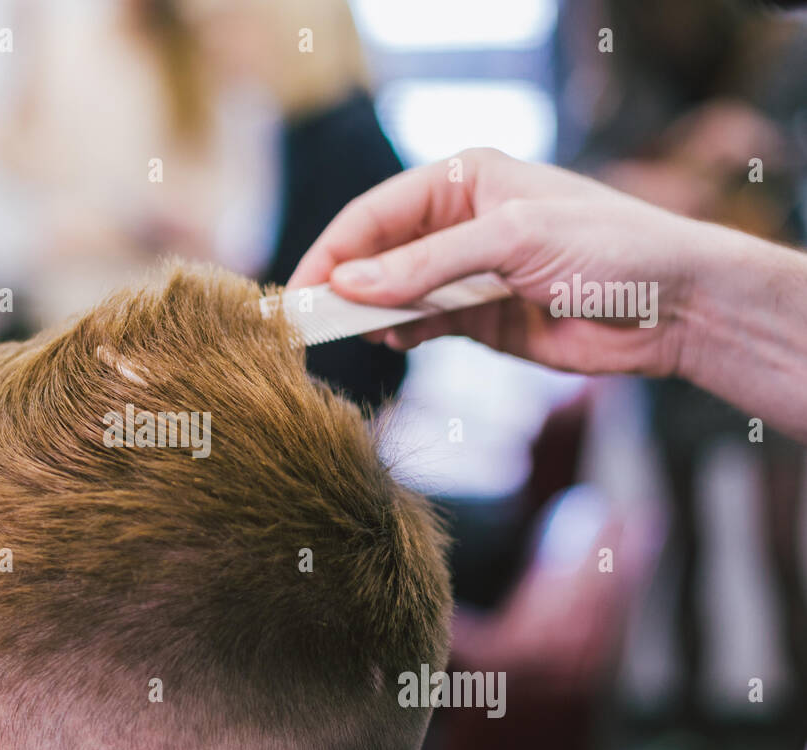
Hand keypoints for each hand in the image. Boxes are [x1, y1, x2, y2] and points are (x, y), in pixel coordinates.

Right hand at [288, 147, 725, 378]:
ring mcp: (467, 274)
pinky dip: (400, 336)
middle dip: (341, 285)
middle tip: (305, 323)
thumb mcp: (511, 242)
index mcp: (464, 180)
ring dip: (368, 314)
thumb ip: (426, 267)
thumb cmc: (608, 249)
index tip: (298, 293)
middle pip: (376, 254)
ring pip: (393, 294)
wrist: (677, 305)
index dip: (331, 252)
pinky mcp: (480, 320)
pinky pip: (421, 326)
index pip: (374, 214)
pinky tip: (390, 343)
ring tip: (343, 337)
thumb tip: (348, 286)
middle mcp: (458, 224)